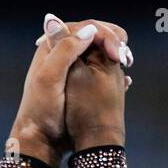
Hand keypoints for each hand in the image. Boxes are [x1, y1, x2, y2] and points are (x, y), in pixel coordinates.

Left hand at [10, 14, 126, 167]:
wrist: (40, 139)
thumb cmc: (42, 110)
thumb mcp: (49, 78)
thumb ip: (65, 50)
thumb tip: (90, 29)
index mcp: (52, 46)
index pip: (86, 28)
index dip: (106, 35)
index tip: (117, 55)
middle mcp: (61, 53)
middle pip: (95, 36)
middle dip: (114, 43)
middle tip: (127, 59)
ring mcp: (71, 68)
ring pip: (99, 51)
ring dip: (116, 55)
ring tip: (127, 66)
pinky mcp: (79, 83)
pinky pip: (100, 69)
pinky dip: (114, 71)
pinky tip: (124, 80)